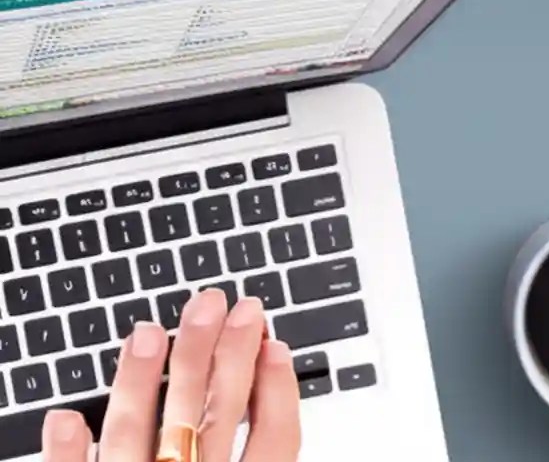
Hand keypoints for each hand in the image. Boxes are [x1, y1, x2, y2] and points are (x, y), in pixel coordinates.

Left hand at [41, 290, 300, 461]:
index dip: (279, 388)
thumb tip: (281, 391)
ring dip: (141, 379)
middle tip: (219, 304)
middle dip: (220, 354)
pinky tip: (64, 414)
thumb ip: (268, 456)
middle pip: (213, 417)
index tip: (275, 344)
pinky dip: (70, 447)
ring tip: (147, 329)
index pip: (275, 437)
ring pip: (139, 434)